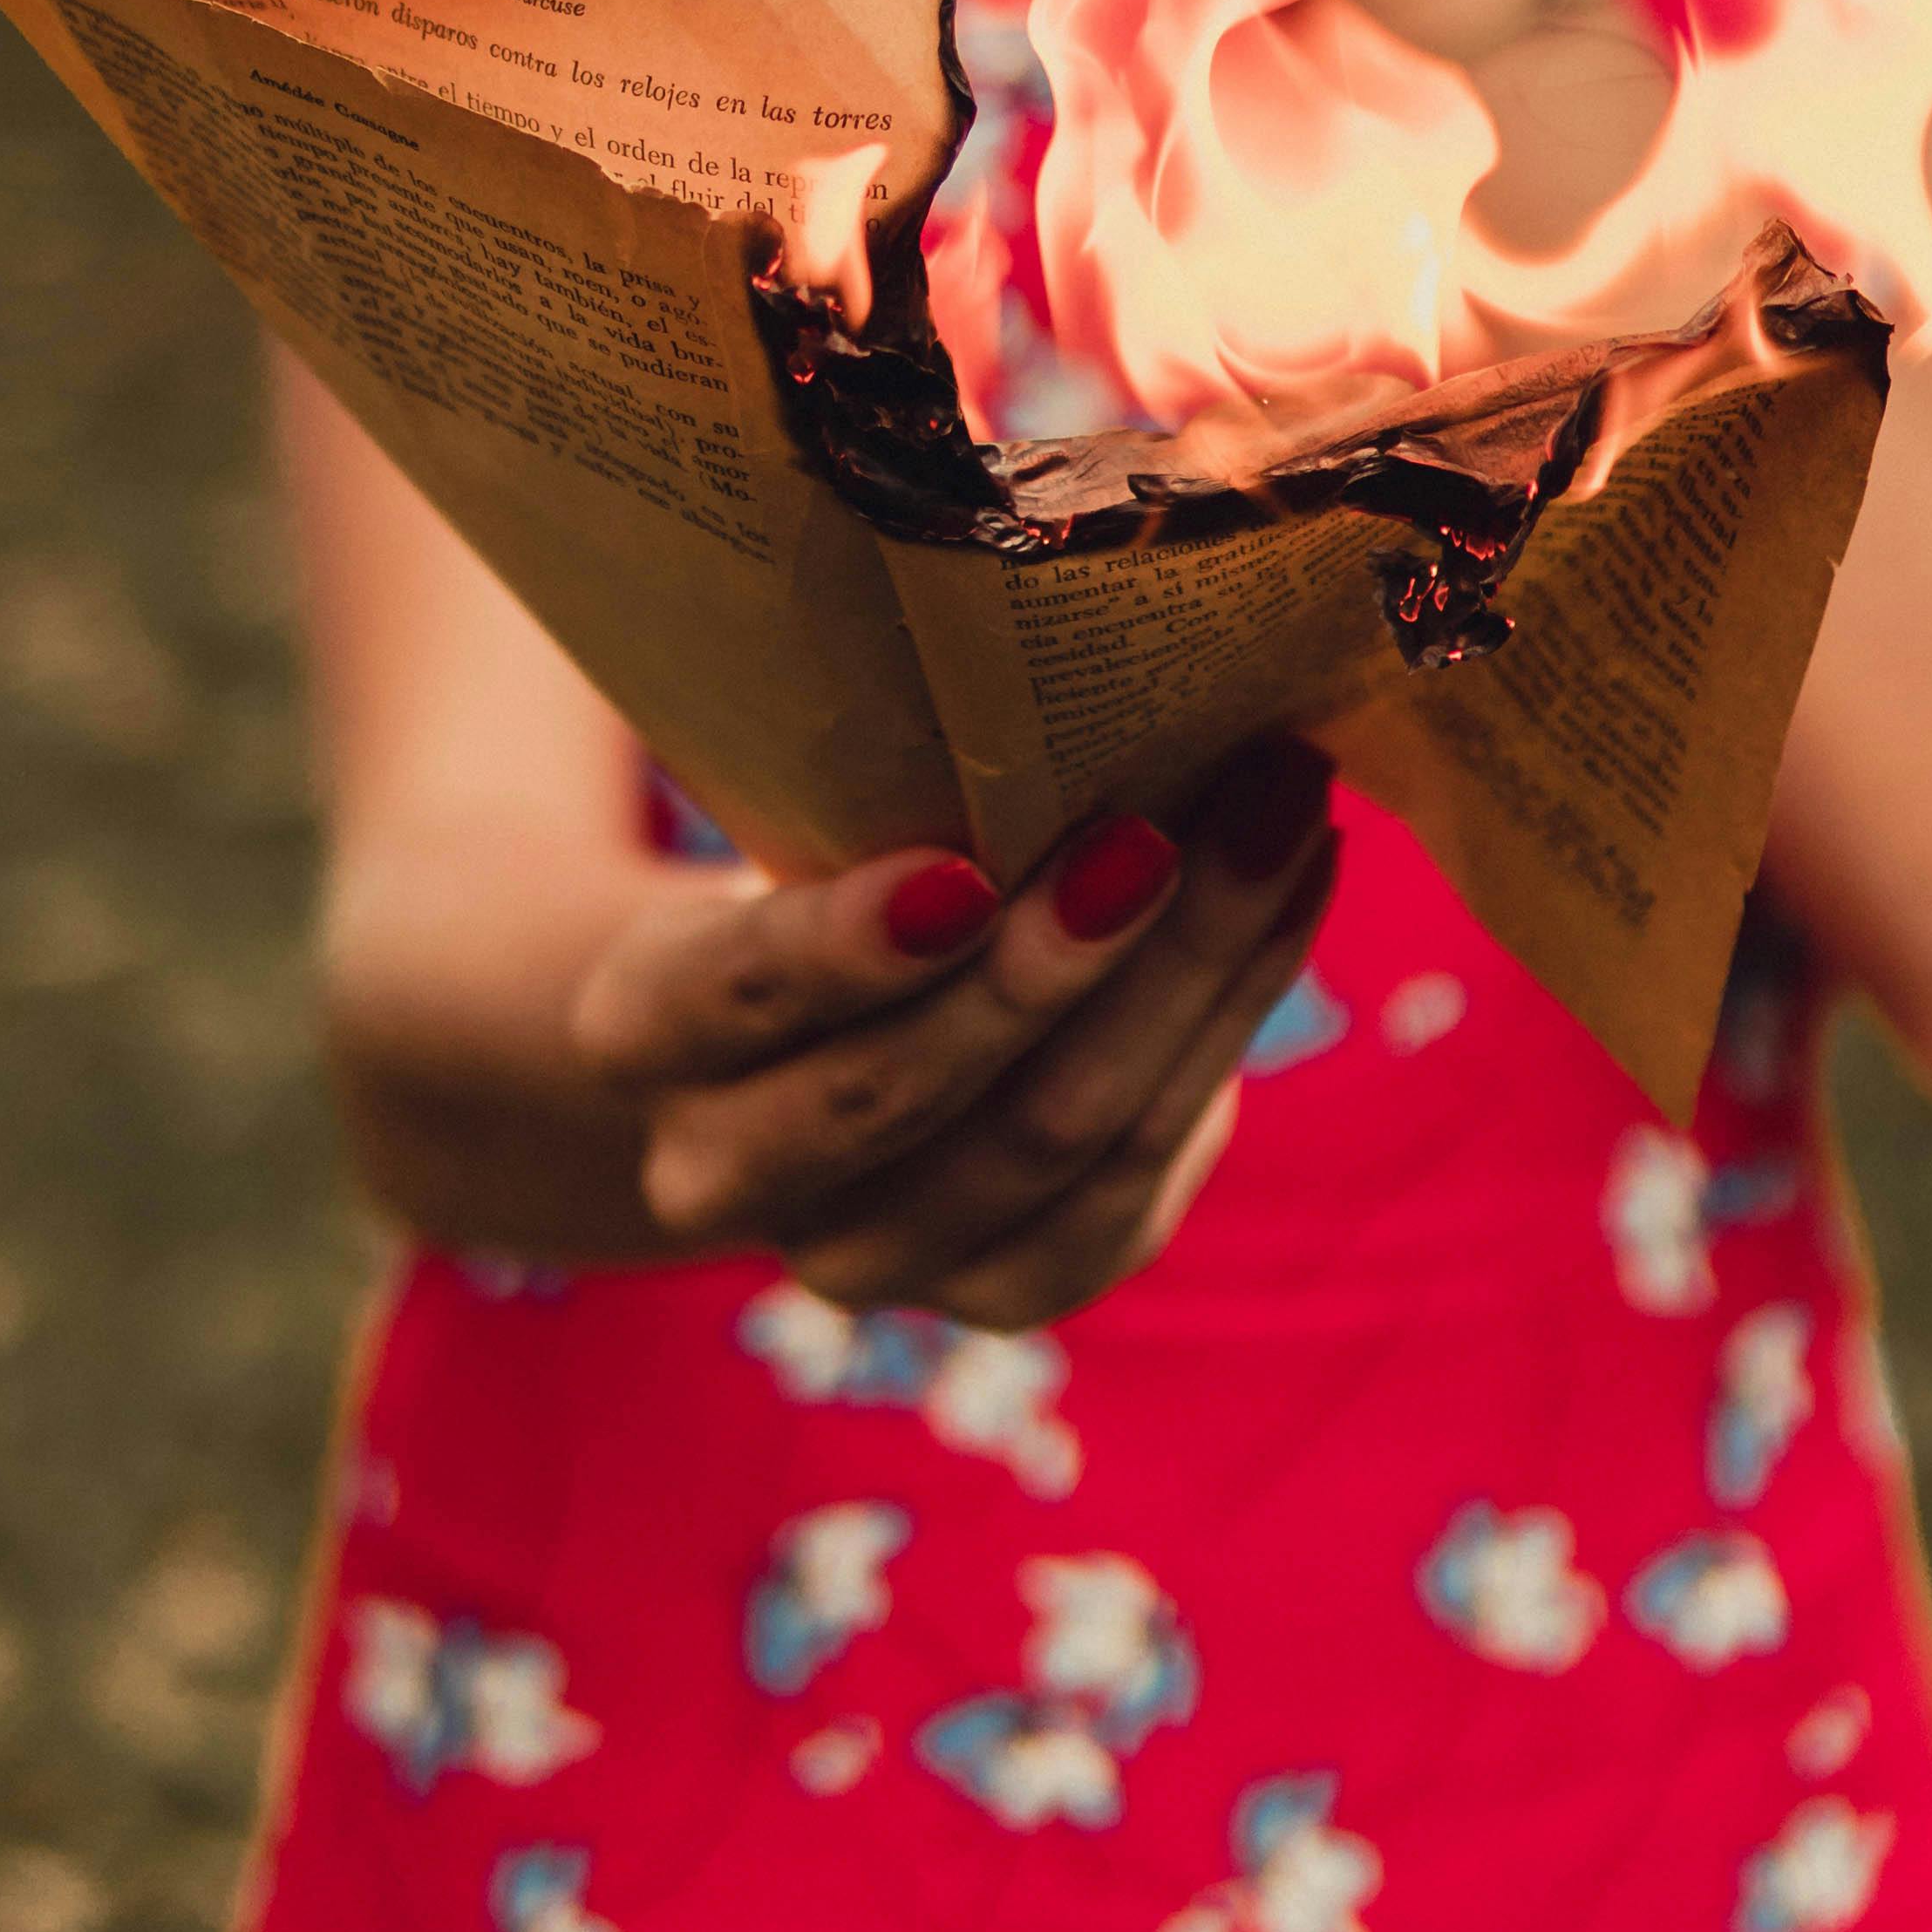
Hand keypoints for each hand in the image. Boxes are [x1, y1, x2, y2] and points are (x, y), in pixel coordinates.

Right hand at [566, 739, 1336, 1327]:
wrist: (807, 1033)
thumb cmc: (822, 852)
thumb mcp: (806, 803)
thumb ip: (889, 767)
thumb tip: (1085, 644)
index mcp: (642, 1030)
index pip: (734, 991)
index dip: (847, 948)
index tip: (965, 868)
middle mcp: (724, 1172)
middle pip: (906, 1090)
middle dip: (1057, 962)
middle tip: (1171, 830)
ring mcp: (871, 1255)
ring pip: (1053, 1144)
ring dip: (1189, 976)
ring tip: (1283, 821)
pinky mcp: (1008, 1287)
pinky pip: (1135, 1183)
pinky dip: (1223, 1033)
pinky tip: (1289, 903)